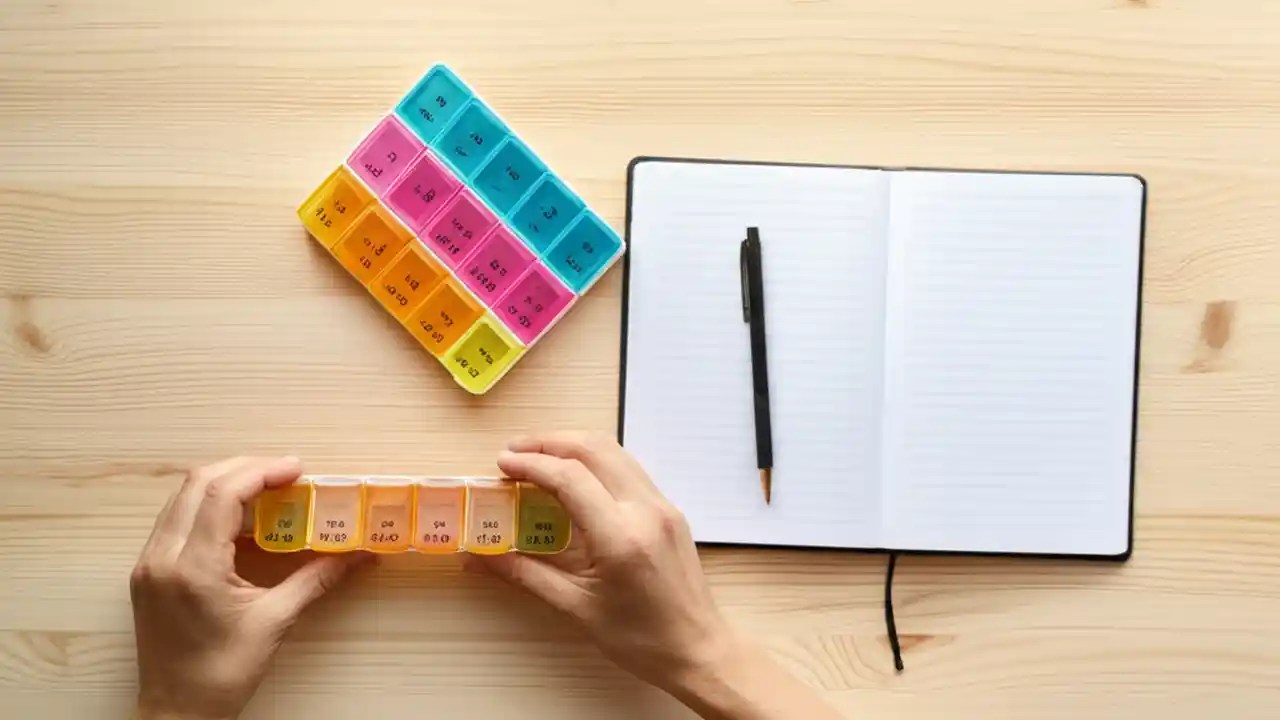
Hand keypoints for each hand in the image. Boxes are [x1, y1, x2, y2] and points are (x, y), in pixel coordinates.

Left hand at [130, 456, 368, 719]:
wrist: (177, 713)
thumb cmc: (223, 674)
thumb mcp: (275, 621)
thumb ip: (316, 578)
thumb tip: (360, 554)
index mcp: (193, 568)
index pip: (222, 495)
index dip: (262, 472)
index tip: (298, 469)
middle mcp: (162, 557)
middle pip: (198, 483)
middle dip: (245, 469)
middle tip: (287, 474)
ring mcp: (149, 563)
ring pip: (183, 497)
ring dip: (226, 484)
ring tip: (269, 489)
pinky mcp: (147, 571)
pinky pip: (176, 519)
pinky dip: (209, 506)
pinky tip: (241, 519)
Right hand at [471, 434, 732, 688]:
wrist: (699, 650)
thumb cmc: (639, 639)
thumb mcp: (576, 608)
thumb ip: (525, 575)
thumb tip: (477, 559)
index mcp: (621, 536)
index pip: (570, 477)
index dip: (531, 463)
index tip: (501, 464)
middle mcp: (645, 510)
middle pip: (595, 449)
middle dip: (549, 442)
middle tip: (514, 452)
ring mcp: (662, 506)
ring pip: (615, 453)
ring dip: (574, 446)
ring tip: (538, 459)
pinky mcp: (670, 510)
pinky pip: (628, 470)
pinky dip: (596, 462)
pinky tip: (573, 479)